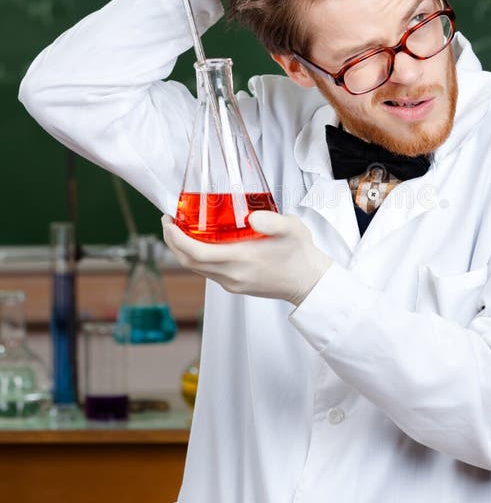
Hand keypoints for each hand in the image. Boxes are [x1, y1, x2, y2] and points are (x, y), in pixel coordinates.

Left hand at [161, 211, 332, 305]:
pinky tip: (201, 242)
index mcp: (241, 260)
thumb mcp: (292, 229)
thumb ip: (272, 221)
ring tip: (180, 229)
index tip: (169, 221)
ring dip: (182, 250)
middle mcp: (232, 275)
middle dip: (172, 242)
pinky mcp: (235, 285)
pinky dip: (196, 257)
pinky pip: (207, 271)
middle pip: (188, 262)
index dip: (176, 238)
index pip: (196, 253)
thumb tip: (252, 217)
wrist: (309, 282)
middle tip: (169, 221)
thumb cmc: (300, 255)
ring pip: (195, 268)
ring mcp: (232, 282)